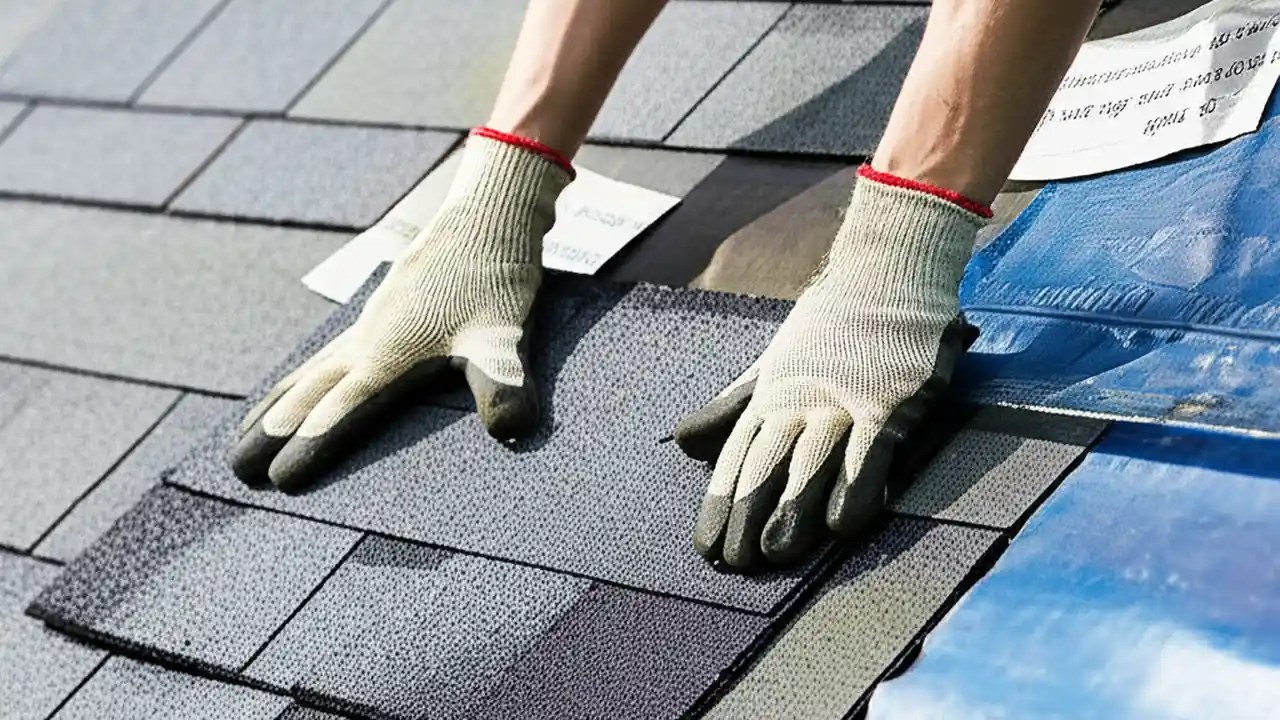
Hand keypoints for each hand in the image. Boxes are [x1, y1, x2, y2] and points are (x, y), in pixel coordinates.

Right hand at [231, 132, 570, 490]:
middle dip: (272, 432)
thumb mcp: (506, 336)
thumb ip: (504, 385)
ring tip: (247, 430)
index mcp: (387, 355)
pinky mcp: (382, 312)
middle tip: (235, 469)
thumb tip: (511, 429)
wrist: (488, 214)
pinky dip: (303, 375)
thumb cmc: (496, 277)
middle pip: (307, 395)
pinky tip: (304, 381)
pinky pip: (328, 353)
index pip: (338, 412)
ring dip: (279, 403)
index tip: (277, 482)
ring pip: (310, 371)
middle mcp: (366, 341)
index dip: (309, 447)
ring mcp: (370, 325)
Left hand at [675, 169, 985, 567]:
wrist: (888, 270)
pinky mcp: (891, 401)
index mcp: (770, 396)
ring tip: (776, 553)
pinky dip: (856, 485)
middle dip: (747, 516)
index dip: (720, 505)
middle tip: (736, 565)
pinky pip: (870, 450)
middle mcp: (800, 401)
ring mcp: (844, 401)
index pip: (736, 457)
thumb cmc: (830, 327)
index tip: (707, 549)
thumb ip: (731, 407)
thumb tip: (683, 445)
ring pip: (812, 462)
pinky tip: (843, 524)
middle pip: (767, 465)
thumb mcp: (770, 364)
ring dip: (792, 509)